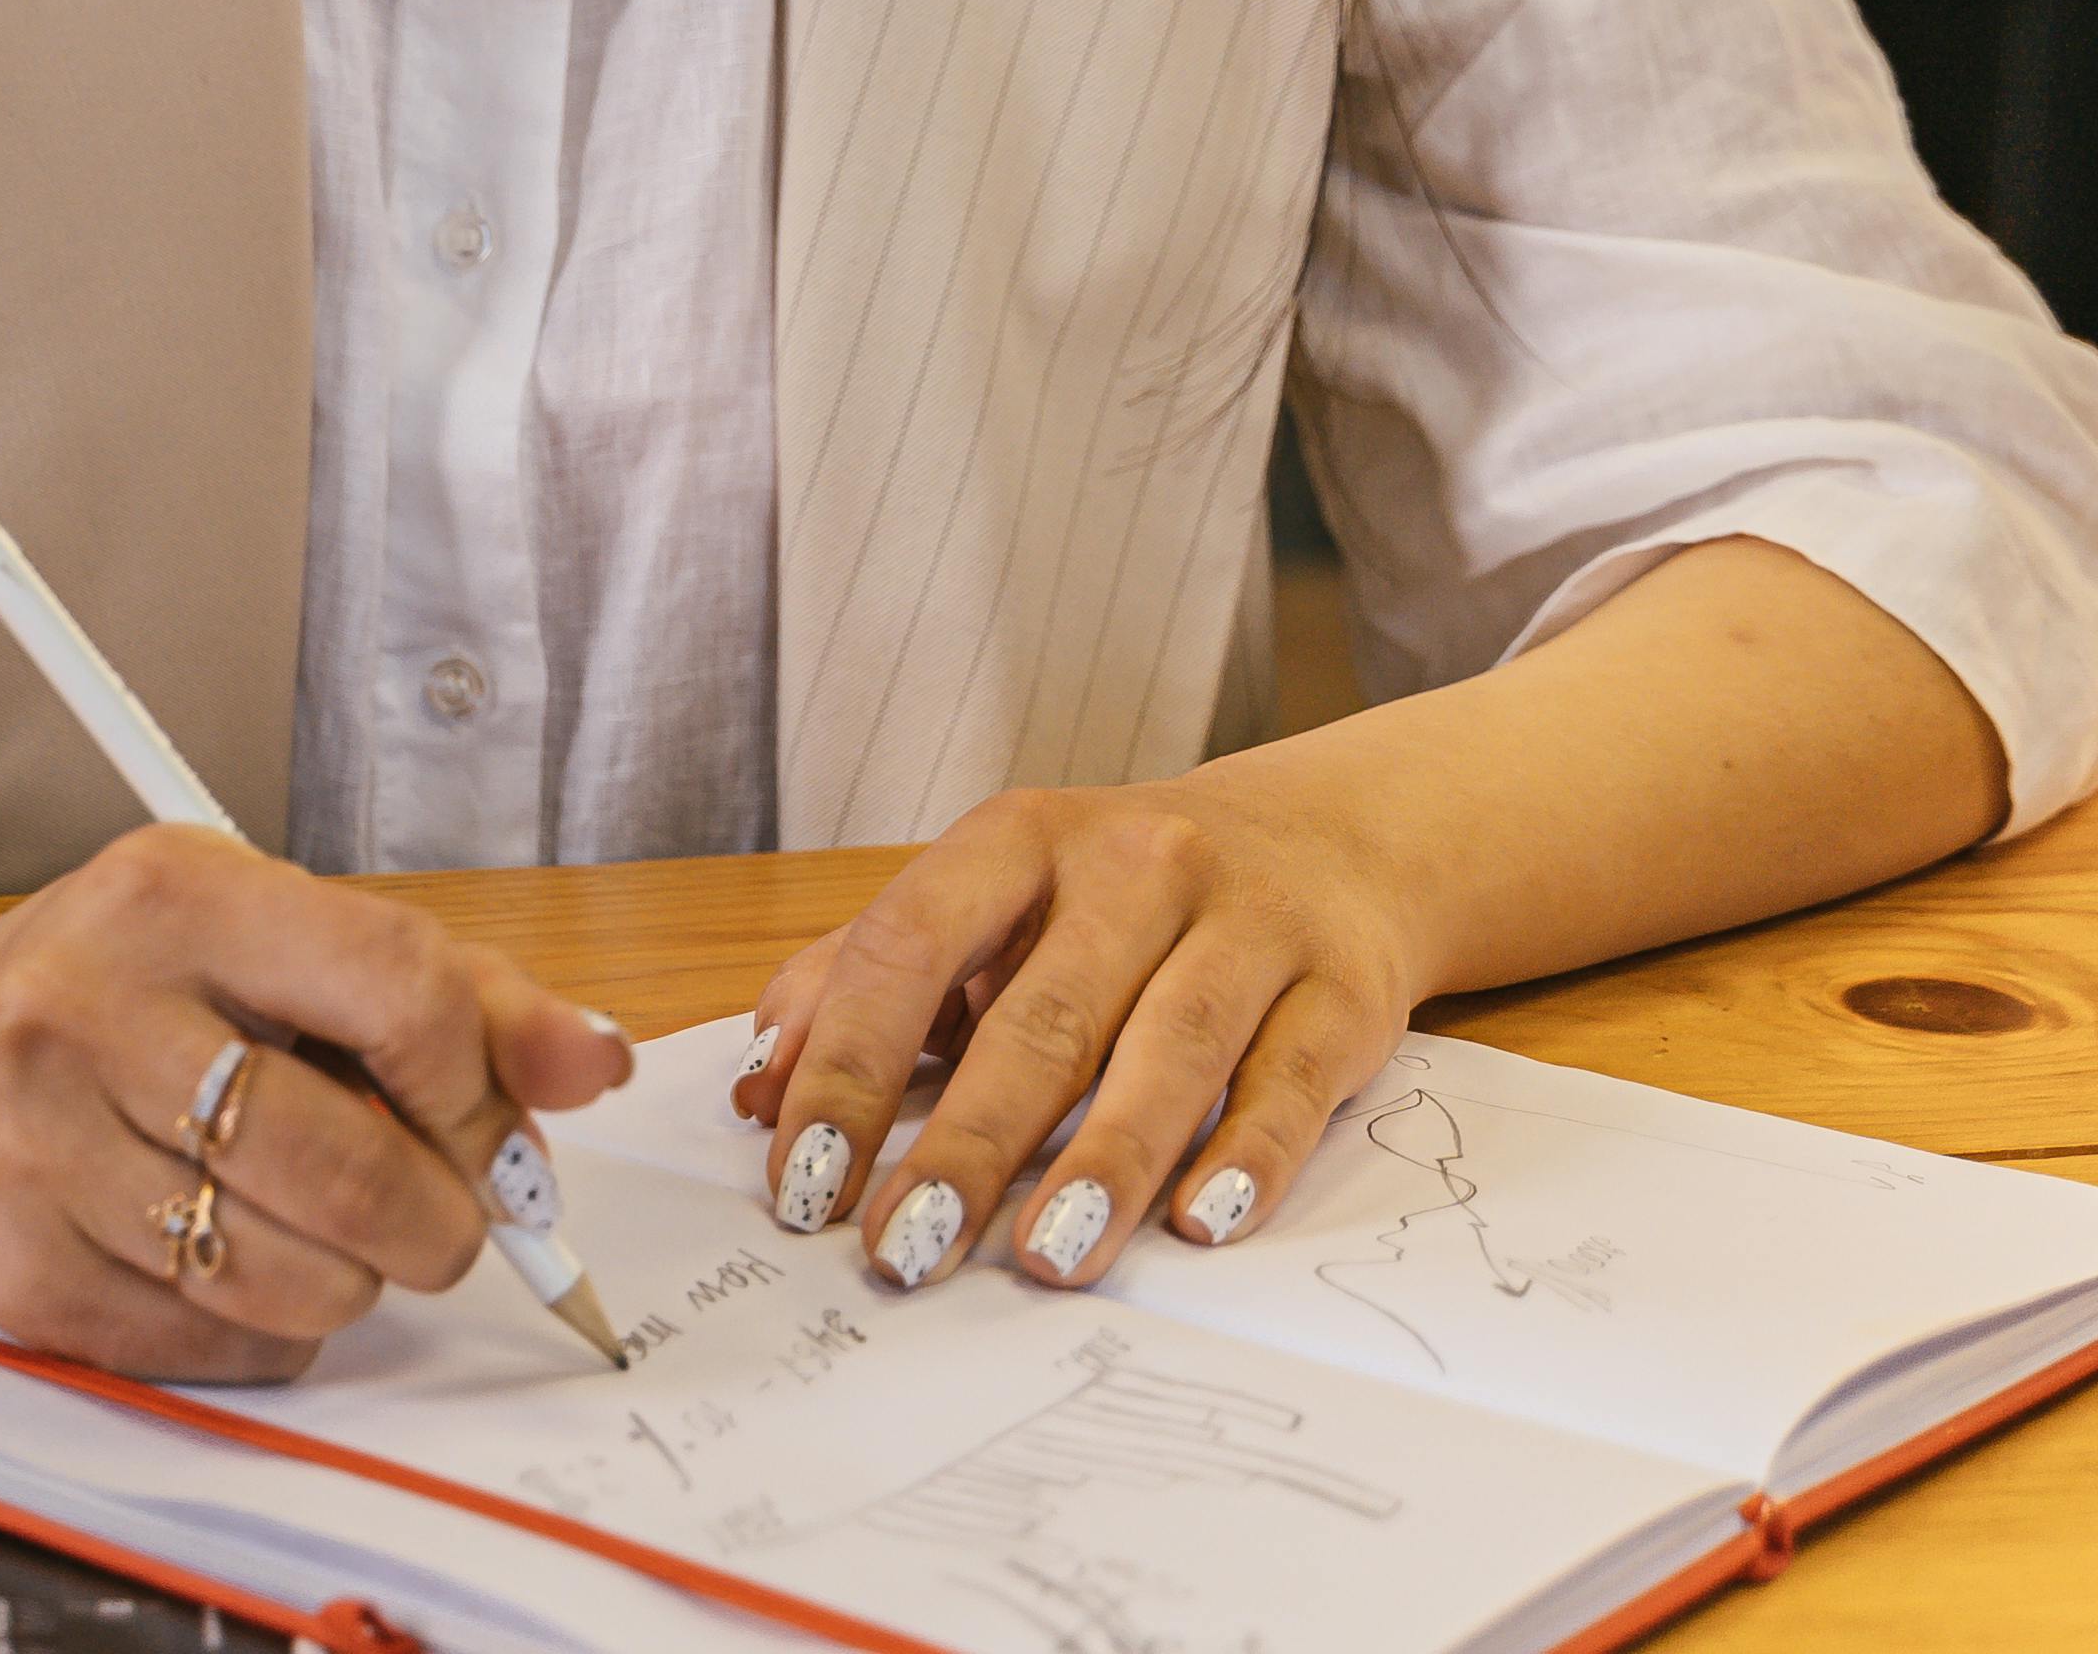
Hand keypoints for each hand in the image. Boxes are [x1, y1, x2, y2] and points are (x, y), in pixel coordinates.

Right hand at [0, 825, 635, 1378]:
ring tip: (320, 1230)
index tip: (478, 1118)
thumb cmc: (111, 990)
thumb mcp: (265, 937)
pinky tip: (233, 1265)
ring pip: (300, 1279)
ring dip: (354, 1281)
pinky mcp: (22, 1272)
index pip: (399, 990)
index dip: (475, 1084)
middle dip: (438, 1215)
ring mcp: (41, 1146)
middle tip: (434, 1211)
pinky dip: (269, 1330)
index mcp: (173, 893)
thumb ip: (449, 991)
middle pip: (355, 1166)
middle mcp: (88, 1007)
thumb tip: (590, 1060)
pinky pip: (223, 1347)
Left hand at [731, 772, 1432, 1296]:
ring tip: (1045, 1259)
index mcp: (1020, 840)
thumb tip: (755, 1088)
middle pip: (1040, 1018)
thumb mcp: (989, 906)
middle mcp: (1136, 865)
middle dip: (965, 1144)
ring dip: (1103, 1162)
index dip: (846, 1067)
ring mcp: (1248, 923)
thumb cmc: (1123, 900)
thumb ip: (863, 980)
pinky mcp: (1341, 990)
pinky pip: (1287, 1080)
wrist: (1335, 838)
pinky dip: (1245, 1155)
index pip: (907, 946)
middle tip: (907, 1247)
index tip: (802, 1180)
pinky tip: (1197, 1224)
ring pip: (1168, 1050)